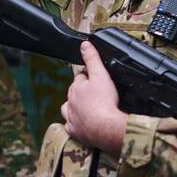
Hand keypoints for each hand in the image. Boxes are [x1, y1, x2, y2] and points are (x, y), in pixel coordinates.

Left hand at [61, 40, 126, 157]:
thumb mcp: (101, 75)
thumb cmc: (105, 103)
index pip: (81, 78)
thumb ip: (92, 59)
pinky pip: (72, 127)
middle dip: (83, 92)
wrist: (106, 128)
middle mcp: (70, 102)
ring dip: (76, 108)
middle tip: (97, 95)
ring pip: (69, 109)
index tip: (97, 79)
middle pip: (75, 93)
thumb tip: (85, 45)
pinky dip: (76, 125)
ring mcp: (71, 118)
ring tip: (87, 108)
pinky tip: (83, 124)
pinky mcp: (75, 132)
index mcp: (76, 88)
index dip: (90, 77)